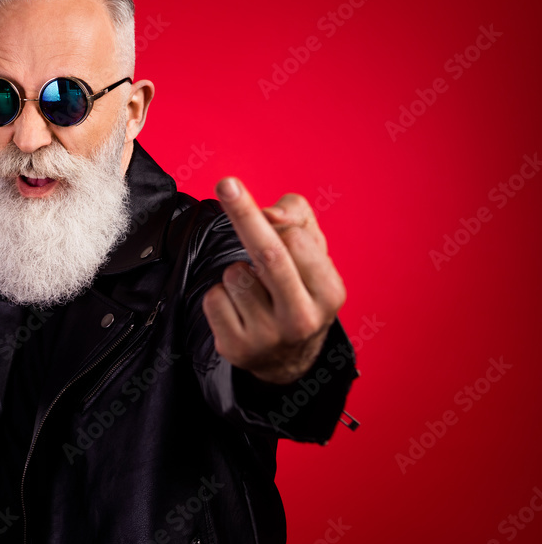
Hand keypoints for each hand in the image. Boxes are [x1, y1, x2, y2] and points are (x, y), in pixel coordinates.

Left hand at [201, 177, 345, 384]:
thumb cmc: (299, 289)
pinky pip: (214, 298)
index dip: (274, 221)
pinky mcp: (236, 348)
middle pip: (268, 254)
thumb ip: (297, 217)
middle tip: (226, 183)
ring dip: (237, 272)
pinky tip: (239, 310)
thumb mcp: (313, 253)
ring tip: (255, 291)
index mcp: (329, 293)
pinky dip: (220, 295)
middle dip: (243, 213)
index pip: (295, 239)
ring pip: (235, 274)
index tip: (256, 205)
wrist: (287, 359)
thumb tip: (270, 214)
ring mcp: (268, 337)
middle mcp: (302, 319)